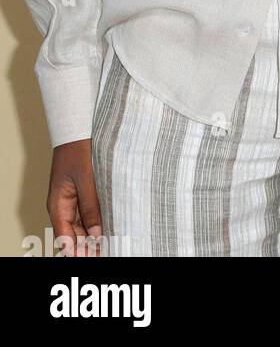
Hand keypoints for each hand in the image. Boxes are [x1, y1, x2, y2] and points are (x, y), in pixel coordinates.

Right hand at [48, 139, 102, 256]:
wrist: (77, 129)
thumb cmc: (77, 150)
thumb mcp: (86, 178)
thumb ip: (90, 205)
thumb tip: (95, 234)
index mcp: (58, 206)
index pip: (66, 238)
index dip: (79, 251)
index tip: (95, 257)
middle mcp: (63, 207)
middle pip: (75, 235)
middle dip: (90, 246)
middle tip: (110, 251)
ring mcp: (73, 200)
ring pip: (83, 226)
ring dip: (96, 235)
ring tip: (114, 243)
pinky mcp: (83, 193)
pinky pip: (89, 213)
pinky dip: (99, 221)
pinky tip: (113, 225)